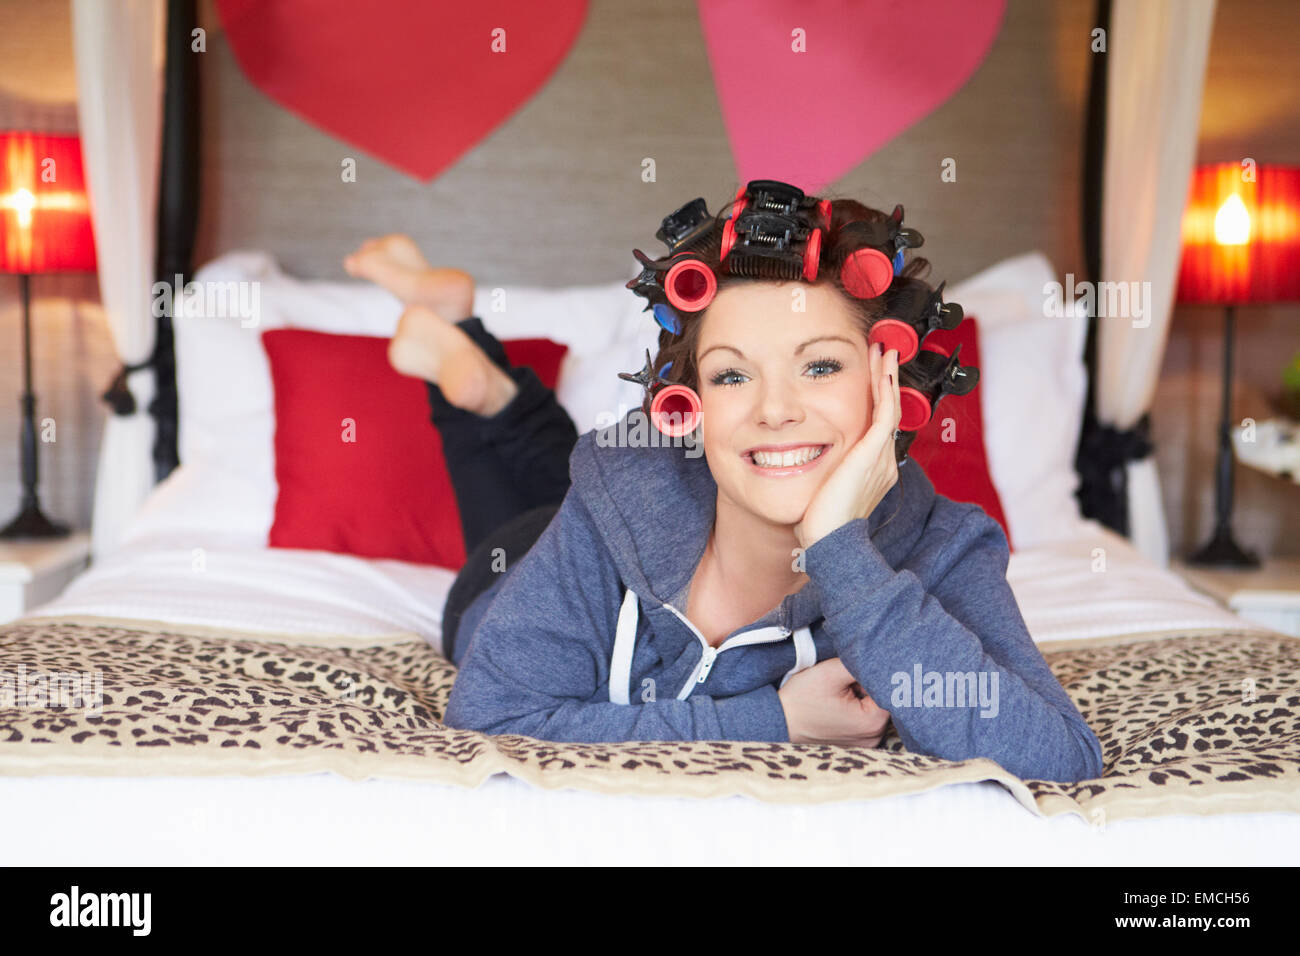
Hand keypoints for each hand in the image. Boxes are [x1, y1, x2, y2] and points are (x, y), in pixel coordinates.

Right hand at [778, 658, 891, 746]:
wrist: (778, 721)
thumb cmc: (801, 700)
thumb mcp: (830, 673)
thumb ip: (860, 663)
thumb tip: (882, 658)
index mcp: (873, 723)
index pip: (890, 689)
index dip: (874, 673)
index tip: (858, 668)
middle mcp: (874, 738)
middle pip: (883, 699)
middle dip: (868, 685)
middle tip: (844, 680)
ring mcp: (865, 743)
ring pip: (874, 708)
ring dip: (862, 695)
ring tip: (839, 692)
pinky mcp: (856, 743)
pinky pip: (865, 719)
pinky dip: (856, 707)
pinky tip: (839, 703)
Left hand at [794, 342, 901, 549]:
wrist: (827, 541)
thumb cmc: (819, 523)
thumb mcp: (820, 490)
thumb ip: (820, 472)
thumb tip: (799, 461)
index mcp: (872, 470)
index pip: (878, 426)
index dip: (876, 399)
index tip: (869, 377)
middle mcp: (882, 462)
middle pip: (889, 411)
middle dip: (884, 381)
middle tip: (881, 354)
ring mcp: (880, 458)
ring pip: (889, 407)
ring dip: (885, 377)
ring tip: (882, 352)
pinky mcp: (873, 453)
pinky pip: (885, 413)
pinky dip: (884, 388)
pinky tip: (881, 368)